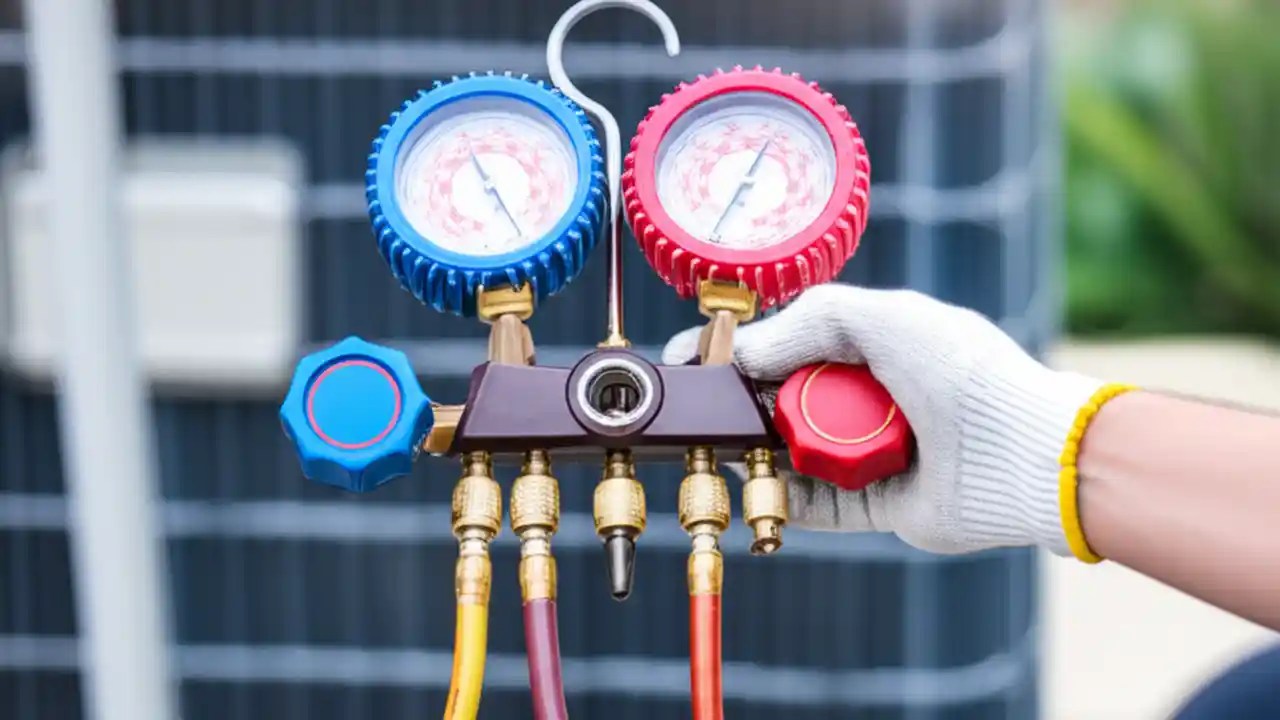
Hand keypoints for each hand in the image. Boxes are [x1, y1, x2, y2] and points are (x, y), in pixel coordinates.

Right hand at [663, 283, 1103, 555]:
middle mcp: (870, 397)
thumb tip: (743, 354)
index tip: (691, 359)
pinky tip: (757, 492)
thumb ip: (807, 322)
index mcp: (873, 344)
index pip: (788, 344)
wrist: (1021, 452)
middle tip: (706, 410)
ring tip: (726, 449)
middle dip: (743, 405)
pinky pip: (817, 506)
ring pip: (794, 455)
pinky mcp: (880, 505)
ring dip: (757, 454)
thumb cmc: (960, 372)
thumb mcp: (881, 318)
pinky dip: (784, 501)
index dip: (738, 352)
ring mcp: (873, 452)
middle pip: (783, 401)